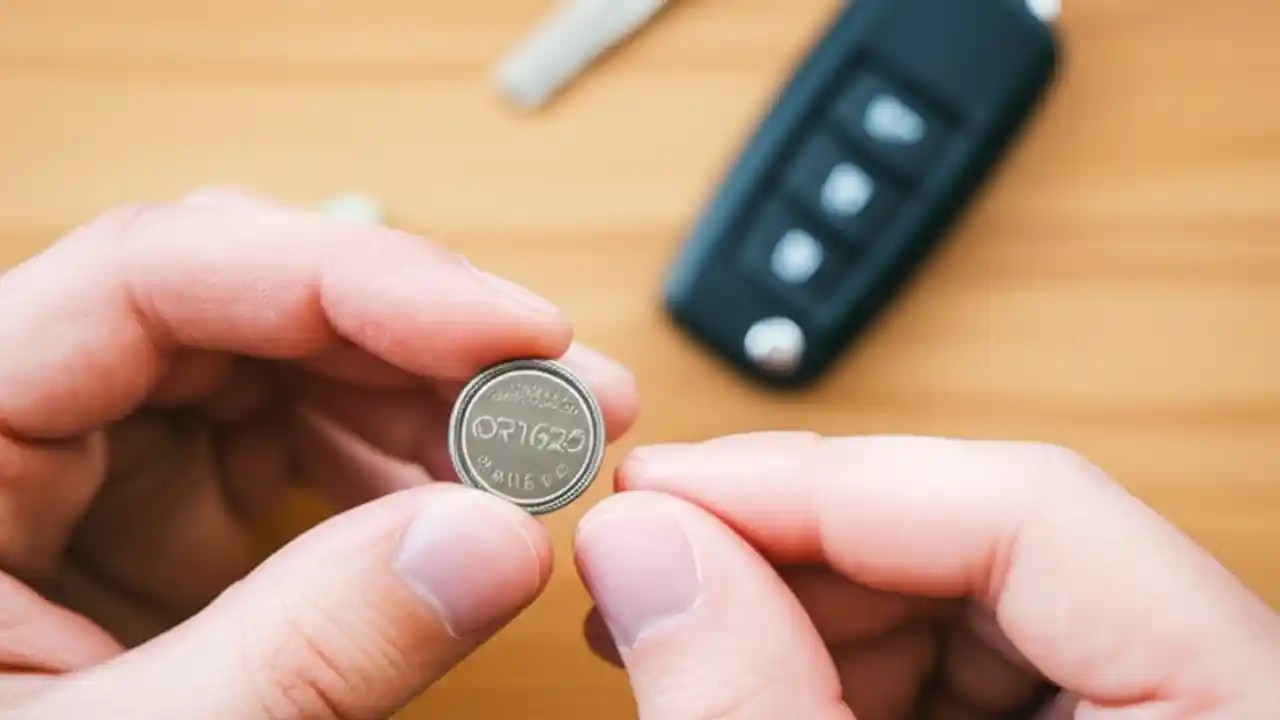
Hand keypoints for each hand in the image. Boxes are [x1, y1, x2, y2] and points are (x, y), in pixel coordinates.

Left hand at [0, 188, 637, 718]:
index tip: (512, 330)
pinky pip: (300, 442)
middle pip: (246, 302)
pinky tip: (468, 507)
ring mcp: (102, 461)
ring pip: (291, 363)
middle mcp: (25, 415)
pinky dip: (400, 466)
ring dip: (431, 399)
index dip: (351, 279)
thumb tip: (498, 540)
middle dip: (425, 338)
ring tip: (537, 458)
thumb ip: (299, 656)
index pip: (153, 276)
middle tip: (566, 394)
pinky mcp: (163, 512)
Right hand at [576, 433, 1279, 718]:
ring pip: (964, 603)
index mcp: (1236, 707)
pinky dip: (844, 671)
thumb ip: (751, 700)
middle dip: (791, 550)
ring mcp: (1160, 717)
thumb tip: (639, 545)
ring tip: (680, 631)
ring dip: (803, 609)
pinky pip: (966, 670)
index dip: (820, 479)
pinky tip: (755, 679)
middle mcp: (1219, 697)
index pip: (1028, 508)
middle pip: (986, 543)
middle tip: (651, 563)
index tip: (668, 487)